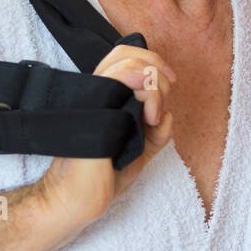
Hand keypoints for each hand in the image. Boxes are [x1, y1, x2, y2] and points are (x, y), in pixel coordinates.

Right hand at [34, 43, 174, 228]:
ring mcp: (94, 97)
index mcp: (105, 94)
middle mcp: (98, 90)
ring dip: (155, 88)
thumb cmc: (105, 175)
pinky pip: (119, 78)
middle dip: (158, 73)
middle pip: (129, 53)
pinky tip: (151, 111)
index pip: (126, 55)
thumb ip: (157, 132)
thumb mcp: (141, 149)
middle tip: (159, 109)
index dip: (153, 60)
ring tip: (152, 119)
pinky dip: (145, 86)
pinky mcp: (94, 108)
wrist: (80, 198)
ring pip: (130, 65)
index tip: (170, 83)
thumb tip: (169, 115)